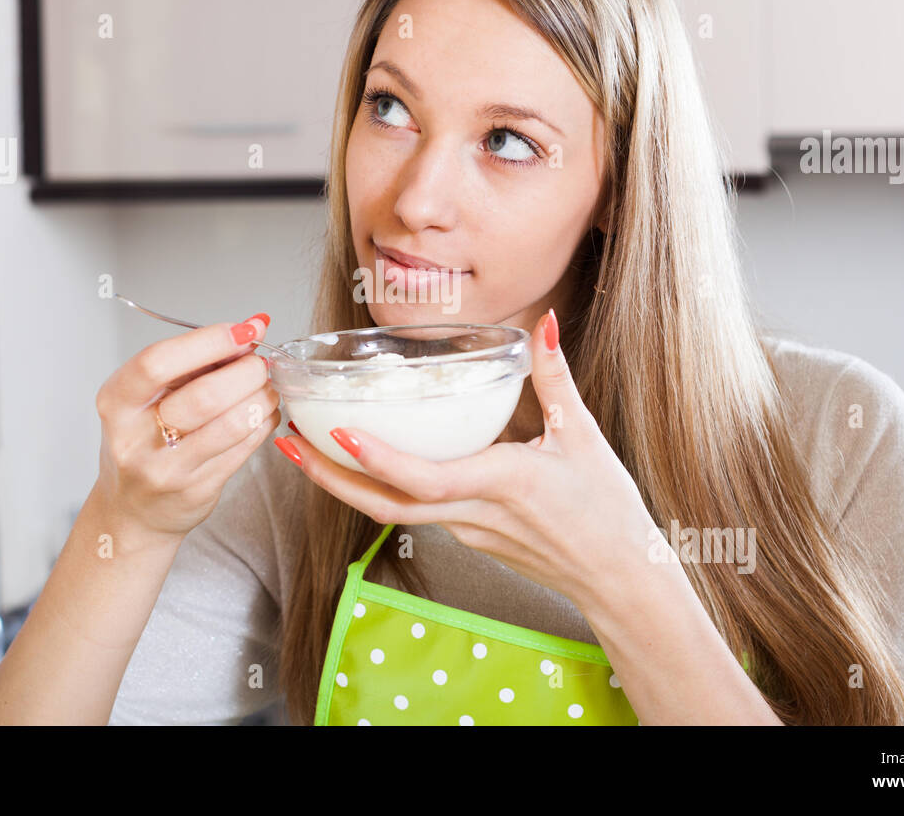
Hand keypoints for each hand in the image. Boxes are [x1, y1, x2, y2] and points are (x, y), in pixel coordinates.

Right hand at [93, 312, 281, 539]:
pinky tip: (263, 411)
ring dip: (261, 397)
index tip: (242, 330)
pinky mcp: (197, 489)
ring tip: (266, 386)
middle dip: (246, 371)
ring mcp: (166, 469)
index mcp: (116, 402)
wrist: (132, 510)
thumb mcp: (150, 395)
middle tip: (259, 363)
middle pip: (204, 396)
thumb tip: (251, 326)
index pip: (158, 362)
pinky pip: (244, 448)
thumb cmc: (144, 440)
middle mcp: (135, 438)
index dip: (208, 341)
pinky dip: (263, 422)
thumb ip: (194, 361)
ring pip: (232, 424)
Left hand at [275, 310, 653, 608]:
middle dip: (329, 476)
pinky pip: (409, 512)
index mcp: (505, 483)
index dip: (380, 459)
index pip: (428, 479)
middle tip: (284, 443)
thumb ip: (556, 378)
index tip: (338, 431)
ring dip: (342, 484)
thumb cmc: (607, 511)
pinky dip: (374, 488)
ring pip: (390, 512)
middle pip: (386, 503)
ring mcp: (466, 530)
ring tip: (300, 449)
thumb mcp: (585, 436)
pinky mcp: (466, 535)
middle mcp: (475, 513)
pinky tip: (354, 462)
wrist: (618, 578)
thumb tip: (543, 325)